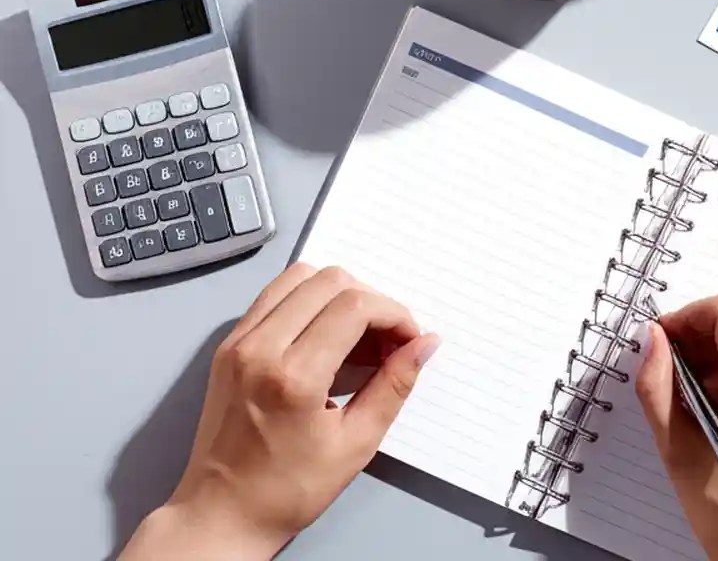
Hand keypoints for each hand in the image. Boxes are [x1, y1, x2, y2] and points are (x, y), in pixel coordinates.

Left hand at [120, 264, 440, 559]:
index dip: (394, 314)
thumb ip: (394, 385)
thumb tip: (425, 344)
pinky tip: (325, 338)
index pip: (354, 306)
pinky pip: (274, 297)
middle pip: (329, 280)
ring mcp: (237, 341)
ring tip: (357, 337)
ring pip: (299, 277)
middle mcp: (259, 346)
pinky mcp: (228, 345)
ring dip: (338, 295)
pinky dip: (308, 302)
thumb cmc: (289, 489)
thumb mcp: (356, 443)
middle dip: (371, 301)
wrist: (220, 512)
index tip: (409, 341)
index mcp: (293, 376)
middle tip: (387, 341)